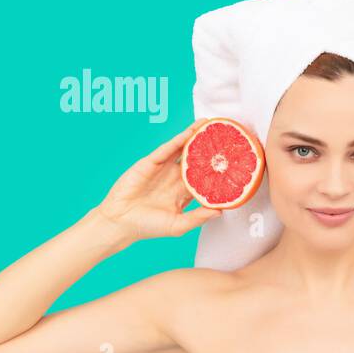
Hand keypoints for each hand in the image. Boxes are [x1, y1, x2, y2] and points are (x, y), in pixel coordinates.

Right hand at [93, 119, 222, 242]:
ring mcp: (163, 170)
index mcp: (184, 193)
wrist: (120, 222)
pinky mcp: (150, 163)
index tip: (234, 162)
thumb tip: (220, 211)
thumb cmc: (147, 227)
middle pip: (196, 160)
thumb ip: (198, 217)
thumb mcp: (178, 225)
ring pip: (183, 150)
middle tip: (226, 137)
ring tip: (210, 125)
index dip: (218, 170)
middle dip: (210, 149)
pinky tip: (190, 132)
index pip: (205, 178)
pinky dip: (178, 140)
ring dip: (195, 137)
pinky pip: (167, 149)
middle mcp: (175, 179)